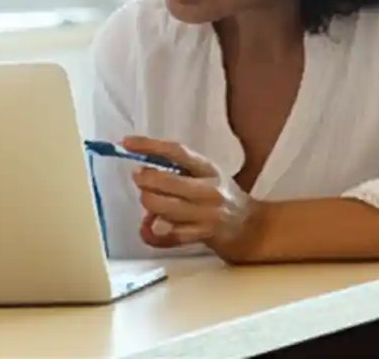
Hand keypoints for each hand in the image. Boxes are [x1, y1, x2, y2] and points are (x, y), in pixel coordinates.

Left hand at [123, 136, 264, 262]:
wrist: (251, 227)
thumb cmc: (222, 196)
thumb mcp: (206, 175)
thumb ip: (179, 170)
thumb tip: (143, 167)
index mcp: (209, 169)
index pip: (177, 152)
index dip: (149, 146)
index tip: (127, 143)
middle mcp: (209, 190)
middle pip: (165, 182)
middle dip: (144, 180)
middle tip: (138, 178)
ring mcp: (206, 215)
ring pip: (163, 208)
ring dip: (148, 203)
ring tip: (150, 201)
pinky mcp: (202, 236)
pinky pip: (168, 235)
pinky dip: (152, 232)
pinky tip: (149, 226)